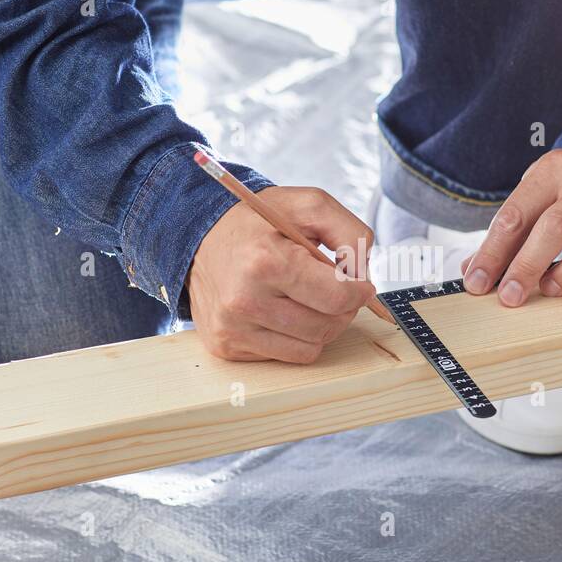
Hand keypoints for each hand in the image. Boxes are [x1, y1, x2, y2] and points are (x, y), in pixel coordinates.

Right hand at [188, 187, 376, 362]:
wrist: (199, 237)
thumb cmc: (258, 222)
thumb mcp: (309, 205)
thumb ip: (350, 233)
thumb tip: (362, 276)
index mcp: (266, 262)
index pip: (338, 297)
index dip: (359, 291)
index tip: (359, 284)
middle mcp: (245, 300)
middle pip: (328, 326)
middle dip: (342, 308)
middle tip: (334, 289)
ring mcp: (233, 329)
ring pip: (311, 347)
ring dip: (320, 324)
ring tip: (307, 298)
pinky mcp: (226, 347)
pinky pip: (286, 356)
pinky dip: (295, 337)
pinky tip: (283, 312)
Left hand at [462, 148, 561, 305]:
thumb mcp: (533, 200)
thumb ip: (506, 236)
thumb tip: (474, 274)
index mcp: (554, 170)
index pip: (517, 214)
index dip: (493, 253)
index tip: (476, 282)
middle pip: (556, 226)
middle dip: (527, 266)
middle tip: (510, 296)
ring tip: (549, 288)